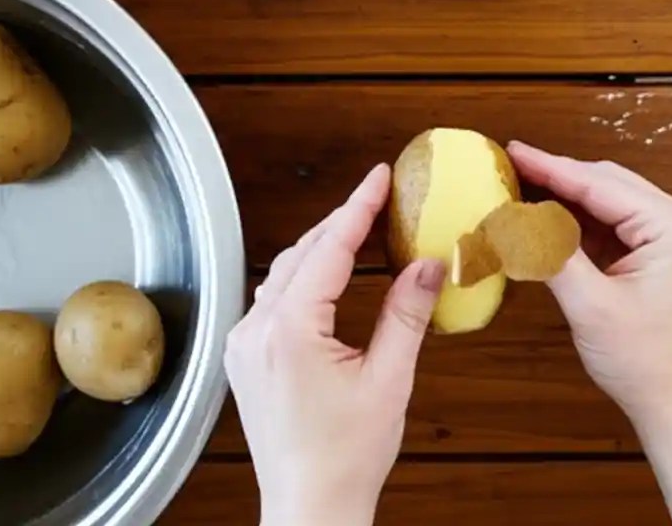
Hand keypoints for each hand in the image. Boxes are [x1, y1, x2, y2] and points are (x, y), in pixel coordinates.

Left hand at [224, 164, 444, 525]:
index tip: (378, 177)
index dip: (358, 207)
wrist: (311, 506)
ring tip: (360, 230)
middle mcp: (256, 332)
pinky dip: (303, 277)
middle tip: (379, 198)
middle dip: (341, 222)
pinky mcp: (246, 359)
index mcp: (289, 332)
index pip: (328, 249)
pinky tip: (327, 275)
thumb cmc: (345, 457)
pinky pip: (273, 299)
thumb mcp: (389, 379)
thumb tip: (426, 265)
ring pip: (284, 274)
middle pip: (302, 254)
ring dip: (321, 248)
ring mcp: (245, 345)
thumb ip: (406, 314)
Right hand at [506, 141, 671, 426]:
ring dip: (563, 200)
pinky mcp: (654, 254)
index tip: (511, 151)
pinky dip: (574, 223)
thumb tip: (510, 219)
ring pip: (604, 203)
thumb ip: (549, 254)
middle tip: (507, 167)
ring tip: (517, 189)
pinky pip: (608, 226)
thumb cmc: (646, 362)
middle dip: (555, 177)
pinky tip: (542, 219)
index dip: (550, 167)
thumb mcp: (589, 305)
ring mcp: (668, 237)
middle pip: (604, 184)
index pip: (599, 185)